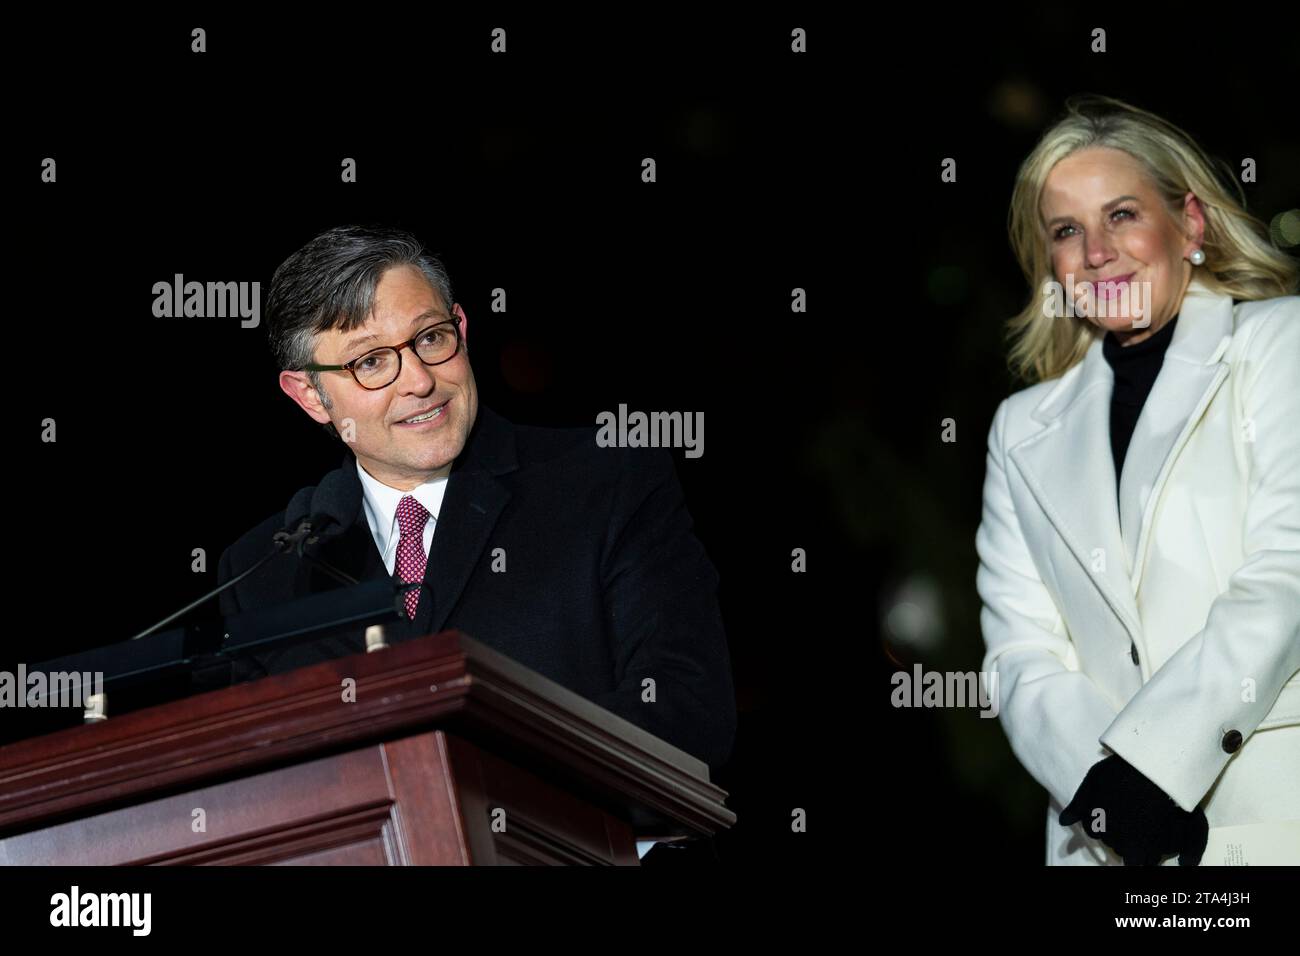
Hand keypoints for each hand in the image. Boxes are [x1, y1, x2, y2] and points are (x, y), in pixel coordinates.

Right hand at [1059, 754, 1208, 865]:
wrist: (1155, 764)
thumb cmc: (1174, 798)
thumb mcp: (1194, 828)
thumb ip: (1191, 851)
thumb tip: (1186, 865)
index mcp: (1135, 851)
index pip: (1134, 864)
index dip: (1143, 854)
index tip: (1148, 844)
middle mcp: (1111, 839)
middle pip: (1117, 847)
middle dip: (1127, 839)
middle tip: (1139, 823)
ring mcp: (1095, 818)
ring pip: (1096, 831)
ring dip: (1106, 826)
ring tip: (1119, 812)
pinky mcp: (1085, 798)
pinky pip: (1074, 813)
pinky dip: (1072, 815)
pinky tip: (1068, 818)